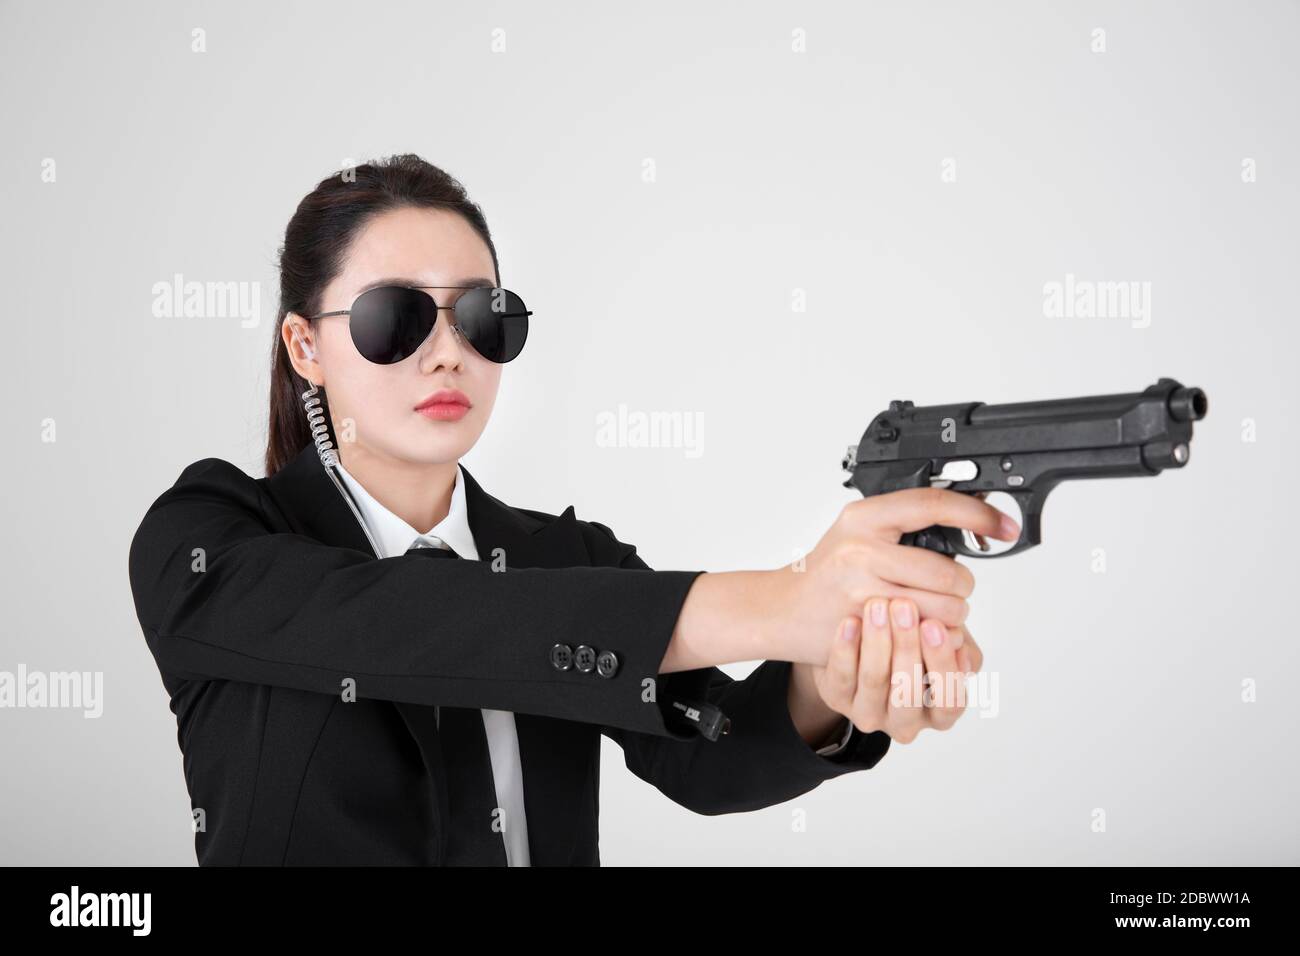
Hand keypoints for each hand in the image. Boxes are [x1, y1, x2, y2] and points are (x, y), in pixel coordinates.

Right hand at [764, 488, 1015, 666]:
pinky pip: (924, 633)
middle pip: (948, 571)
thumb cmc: (829, 572)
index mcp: (865, 517)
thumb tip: (970, 523)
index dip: (977, 516)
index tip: (1004, 527)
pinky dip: (931, 637)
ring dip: (949, 616)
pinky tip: (917, 631)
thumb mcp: (860, 533)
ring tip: (928, 612)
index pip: (934, 505)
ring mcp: (861, 587)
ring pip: (943, 607)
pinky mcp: (865, 624)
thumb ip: (904, 526)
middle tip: (946, 591)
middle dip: (960, 588)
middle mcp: (862, 547)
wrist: (782, 609)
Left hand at [809, 596, 983, 742]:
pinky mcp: (838, 700)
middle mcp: (905, 723)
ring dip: (877, 640)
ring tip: (877, 605)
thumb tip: (957, 638)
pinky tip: (851, 621)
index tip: (933, 623)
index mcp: (939, 714)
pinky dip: (846, 647)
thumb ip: (959, 643)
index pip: (949, 700)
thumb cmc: (916, 643)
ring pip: (874, 680)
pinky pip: (841, 676)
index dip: (942, 662)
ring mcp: (869, 714)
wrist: (869, 644)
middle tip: (903, 605)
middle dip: (907, 645)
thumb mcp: (942, 642)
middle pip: (908, 692)